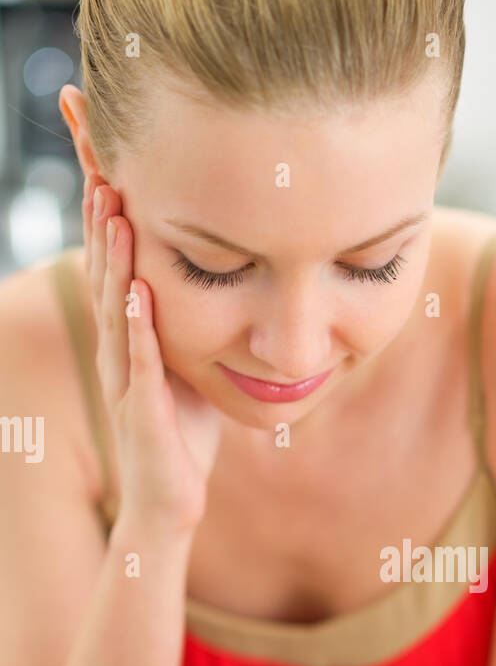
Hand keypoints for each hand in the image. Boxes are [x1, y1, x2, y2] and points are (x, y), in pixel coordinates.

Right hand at [83, 172, 221, 536]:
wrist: (168, 505)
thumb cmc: (181, 438)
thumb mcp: (190, 369)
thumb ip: (194, 326)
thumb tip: (228, 282)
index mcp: (129, 340)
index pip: (115, 266)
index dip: (108, 216)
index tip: (107, 160)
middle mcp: (118, 353)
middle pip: (104, 274)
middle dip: (99, 219)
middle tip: (97, 163)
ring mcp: (125, 382)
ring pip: (114, 311)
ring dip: (114, 261)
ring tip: (113, 212)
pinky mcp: (142, 414)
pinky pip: (140, 366)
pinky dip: (138, 329)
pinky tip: (139, 295)